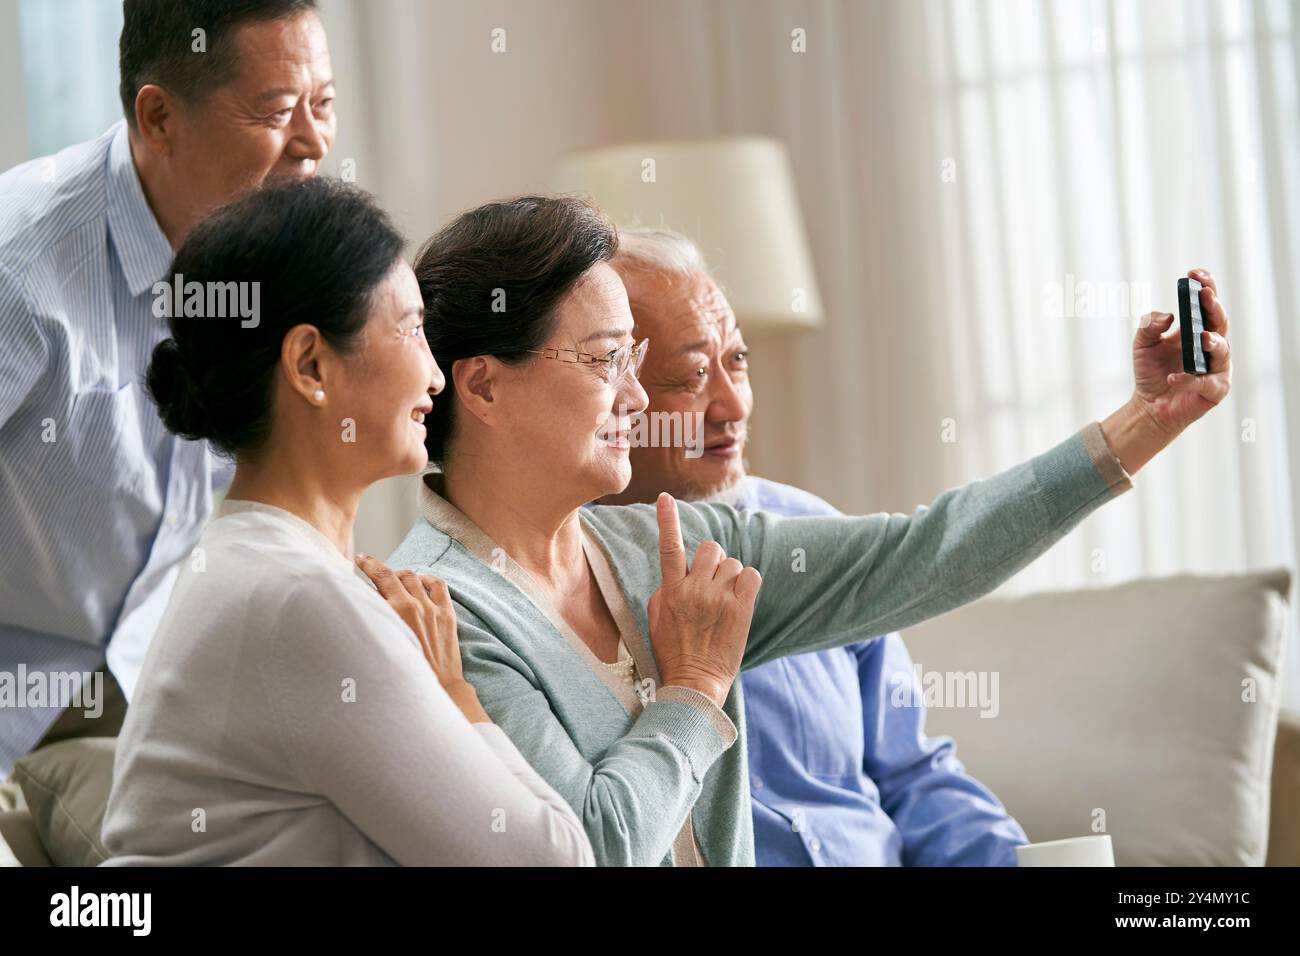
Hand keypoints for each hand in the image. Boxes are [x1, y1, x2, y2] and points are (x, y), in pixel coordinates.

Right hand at [355, 554, 487, 722]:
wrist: (436, 689)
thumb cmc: (401, 674)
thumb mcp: (380, 644)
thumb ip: (373, 619)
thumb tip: (364, 603)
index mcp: (395, 612)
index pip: (380, 576)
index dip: (369, 564)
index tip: (360, 559)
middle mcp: (415, 606)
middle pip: (396, 574)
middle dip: (382, 568)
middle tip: (372, 567)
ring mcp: (433, 609)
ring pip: (416, 577)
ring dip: (404, 575)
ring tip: (396, 579)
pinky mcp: (447, 615)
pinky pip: (439, 586)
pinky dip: (428, 579)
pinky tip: (422, 582)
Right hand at [646, 493, 761, 707]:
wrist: (695, 682)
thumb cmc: (673, 651)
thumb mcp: (657, 618)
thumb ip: (666, 589)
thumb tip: (680, 571)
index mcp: (671, 591)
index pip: (669, 548)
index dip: (667, 520)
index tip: (665, 498)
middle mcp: (695, 590)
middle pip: (710, 548)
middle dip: (712, 561)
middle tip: (710, 584)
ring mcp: (719, 598)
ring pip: (732, 563)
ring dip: (730, 576)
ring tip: (724, 600)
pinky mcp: (741, 609)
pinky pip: (751, 575)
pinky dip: (748, 582)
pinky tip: (740, 598)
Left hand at [1130, 267, 1231, 435]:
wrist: (1149, 405)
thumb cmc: (1151, 372)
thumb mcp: (1142, 345)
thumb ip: (1148, 327)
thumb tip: (1167, 316)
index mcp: (1198, 328)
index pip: (1208, 303)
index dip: (1206, 286)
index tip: (1194, 273)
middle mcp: (1212, 345)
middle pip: (1220, 321)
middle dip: (1214, 307)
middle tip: (1205, 295)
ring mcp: (1217, 367)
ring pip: (1222, 350)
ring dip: (1213, 341)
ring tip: (1200, 337)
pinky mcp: (1215, 390)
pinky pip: (1207, 383)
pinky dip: (1191, 379)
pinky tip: (1175, 378)